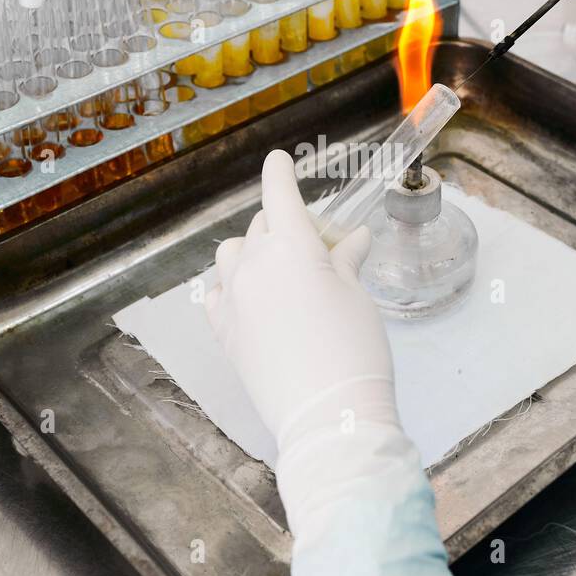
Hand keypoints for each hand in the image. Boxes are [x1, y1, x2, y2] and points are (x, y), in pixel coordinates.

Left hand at [205, 149, 398, 450]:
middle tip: (320, 249)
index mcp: (292, 247)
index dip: (278, 173)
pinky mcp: (223, 331)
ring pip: (231, 253)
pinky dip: (233, 285)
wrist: (328, 415)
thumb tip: (353, 239)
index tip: (278, 160)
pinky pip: (218, 292)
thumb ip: (346, 261)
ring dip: (253, 250)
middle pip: (262, 227)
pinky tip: (252, 298)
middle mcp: (254, 265)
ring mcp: (234, 299)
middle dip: (285, 225)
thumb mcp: (357, 297)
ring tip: (279, 271)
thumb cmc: (354, 350)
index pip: (279, 195)